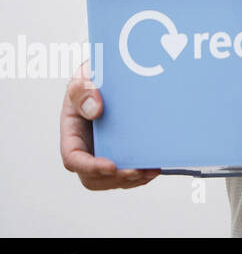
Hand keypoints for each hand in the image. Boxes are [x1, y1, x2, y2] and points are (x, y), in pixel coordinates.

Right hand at [60, 61, 160, 189]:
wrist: (114, 74)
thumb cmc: (95, 76)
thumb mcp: (85, 76)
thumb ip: (83, 90)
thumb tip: (95, 110)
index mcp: (72, 132)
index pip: (73, 159)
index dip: (90, 167)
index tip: (111, 166)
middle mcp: (86, 147)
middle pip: (92, 177)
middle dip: (115, 179)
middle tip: (137, 171)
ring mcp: (105, 151)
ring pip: (111, 179)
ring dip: (131, 180)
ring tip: (151, 170)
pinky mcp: (123, 151)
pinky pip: (128, 172)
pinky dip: (141, 174)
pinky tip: (156, 166)